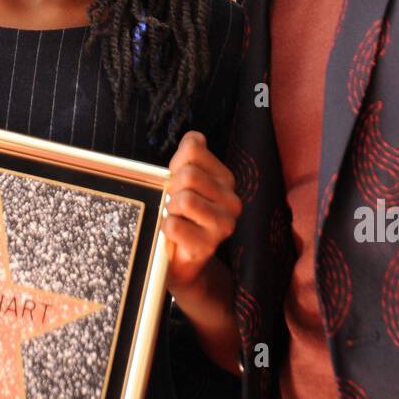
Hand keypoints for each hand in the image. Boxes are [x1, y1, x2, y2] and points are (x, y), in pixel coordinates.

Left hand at [163, 130, 241, 288]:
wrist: (182, 260)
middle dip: (172, 188)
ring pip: (184, 199)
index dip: (175, 164)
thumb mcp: (183, 180)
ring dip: (170, 209)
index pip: (194, 149)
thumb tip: (196, 138)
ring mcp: (224, 225)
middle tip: (174, 204)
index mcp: (226, 180)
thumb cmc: (182, 215)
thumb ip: (189, 155)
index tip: (178, 182)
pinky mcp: (209, 246)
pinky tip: (175, 235)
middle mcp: (232, 201)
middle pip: (189, 174)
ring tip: (177, 218)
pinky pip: (174, 225)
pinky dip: (166, 228)